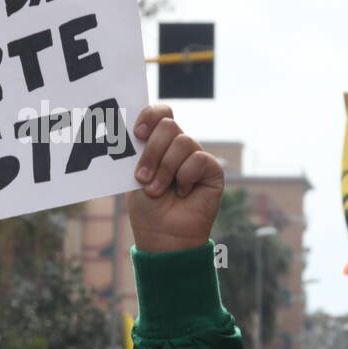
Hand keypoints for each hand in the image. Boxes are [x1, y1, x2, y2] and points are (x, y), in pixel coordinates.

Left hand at [127, 105, 222, 252]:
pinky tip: (183, 193)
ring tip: (157, 191)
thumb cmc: (147, 207)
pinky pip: (198, 159)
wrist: (162, 234)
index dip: (150, 116)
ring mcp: (196, 156)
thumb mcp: (135, 174)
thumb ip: (138, 150)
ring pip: (182, 141)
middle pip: (168, 125)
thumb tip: (136, 129)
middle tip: (142, 177)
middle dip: (152, 151)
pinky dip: (185, 177)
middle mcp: (179, 146)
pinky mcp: (212, 170)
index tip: (137, 133)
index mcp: (159, 142)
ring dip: (165, 169)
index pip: (160, 113)